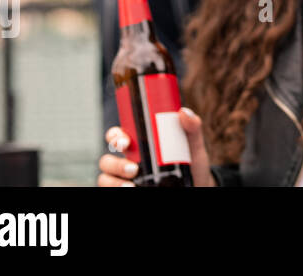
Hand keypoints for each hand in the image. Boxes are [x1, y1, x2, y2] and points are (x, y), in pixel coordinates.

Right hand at [96, 110, 215, 186]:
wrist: (197, 183)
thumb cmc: (190, 162)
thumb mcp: (192, 144)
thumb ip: (192, 127)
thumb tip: (183, 112)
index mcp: (138, 143)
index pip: (117, 136)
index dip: (114, 136)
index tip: (125, 142)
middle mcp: (127, 160)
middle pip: (107, 159)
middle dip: (115, 163)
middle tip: (134, 168)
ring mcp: (125, 177)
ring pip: (106, 177)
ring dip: (115, 181)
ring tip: (132, 185)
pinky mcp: (126, 187)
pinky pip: (110, 189)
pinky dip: (116, 188)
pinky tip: (131, 189)